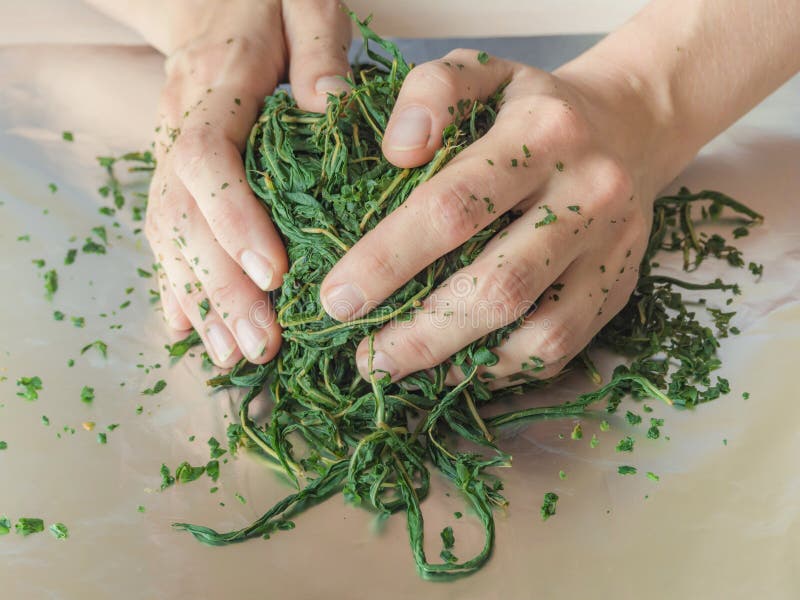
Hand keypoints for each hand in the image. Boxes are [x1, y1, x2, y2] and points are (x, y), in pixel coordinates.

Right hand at [144, 0, 350, 365]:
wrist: (209, 2)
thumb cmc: (266, 3)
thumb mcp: (303, 4)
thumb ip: (318, 50)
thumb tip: (329, 109)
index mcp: (215, 86)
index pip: (208, 158)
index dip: (233, 219)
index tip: (272, 273)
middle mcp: (177, 127)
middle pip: (184, 216)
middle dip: (222, 287)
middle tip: (262, 345)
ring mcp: (167, 156)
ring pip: (169, 236)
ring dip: (200, 302)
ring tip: (235, 357)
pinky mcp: (172, 177)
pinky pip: (165, 235)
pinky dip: (177, 285)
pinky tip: (191, 332)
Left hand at [320, 49, 666, 386]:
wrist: (632, 125)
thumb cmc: (532, 107)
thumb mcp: (481, 69)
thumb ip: (431, 92)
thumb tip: (396, 152)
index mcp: (542, 134)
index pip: (453, 206)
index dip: (389, 260)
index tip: (337, 300)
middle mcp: (587, 193)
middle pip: (498, 285)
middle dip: (421, 333)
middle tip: (366, 360)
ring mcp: (611, 248)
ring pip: (537, 331)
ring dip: (462, 362)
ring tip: (403, 366)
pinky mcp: (619, 286)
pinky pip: (562, 346)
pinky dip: (504, 367)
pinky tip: (460, 362)